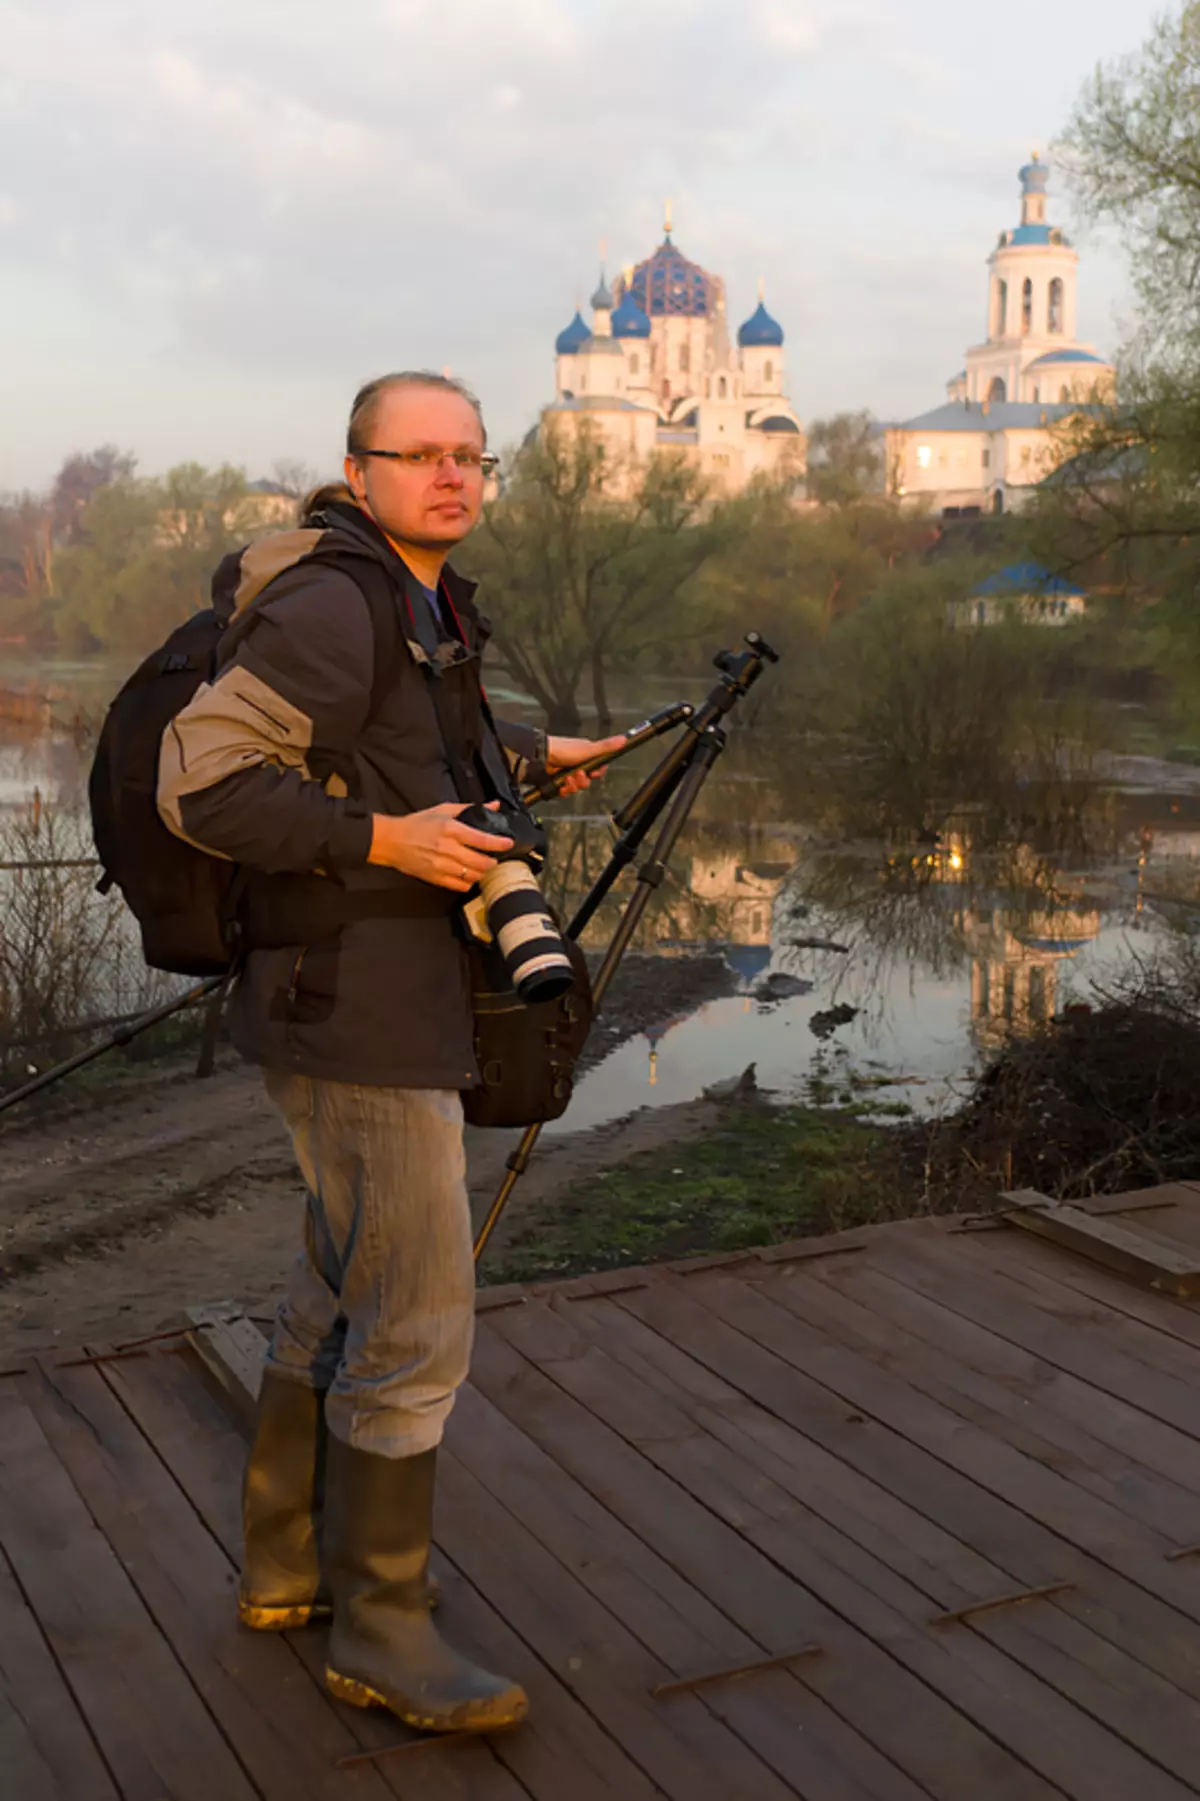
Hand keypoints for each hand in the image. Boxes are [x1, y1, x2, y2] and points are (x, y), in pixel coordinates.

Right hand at [368, 802, 512, 891]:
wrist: (391, 841)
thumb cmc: (416, 824)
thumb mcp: (443, 810)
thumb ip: (469, 809)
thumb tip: (493, 806)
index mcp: (450, 830)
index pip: (481, 840)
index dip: (498, 844)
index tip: (508, 843)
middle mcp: (447, 849)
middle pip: (480, 862)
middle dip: (492, 862)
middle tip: (494, 858)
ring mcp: (441, 866)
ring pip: (472, 876)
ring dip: (481, 872)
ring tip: (482, 866)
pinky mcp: (436, 878)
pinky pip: (460, 886)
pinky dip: (468, 882)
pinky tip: (468, 875)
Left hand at [545, 733, 626, 795]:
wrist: (541, 756)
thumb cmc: (564, 750)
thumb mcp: (588, 749)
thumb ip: (606, 747)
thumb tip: (624, 739)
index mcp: (586, 755)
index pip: (598, 768)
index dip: (597, 773)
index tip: (594, 773)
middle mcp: (578, 764)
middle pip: (588, 780)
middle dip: (583, 781)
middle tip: (577, 775)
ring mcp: (567, 772)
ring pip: (577, 786)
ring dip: (574, 786)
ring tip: (567, 779)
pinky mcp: (558, 780)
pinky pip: (566, 790)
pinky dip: (565, 790)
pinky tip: (562, 787)